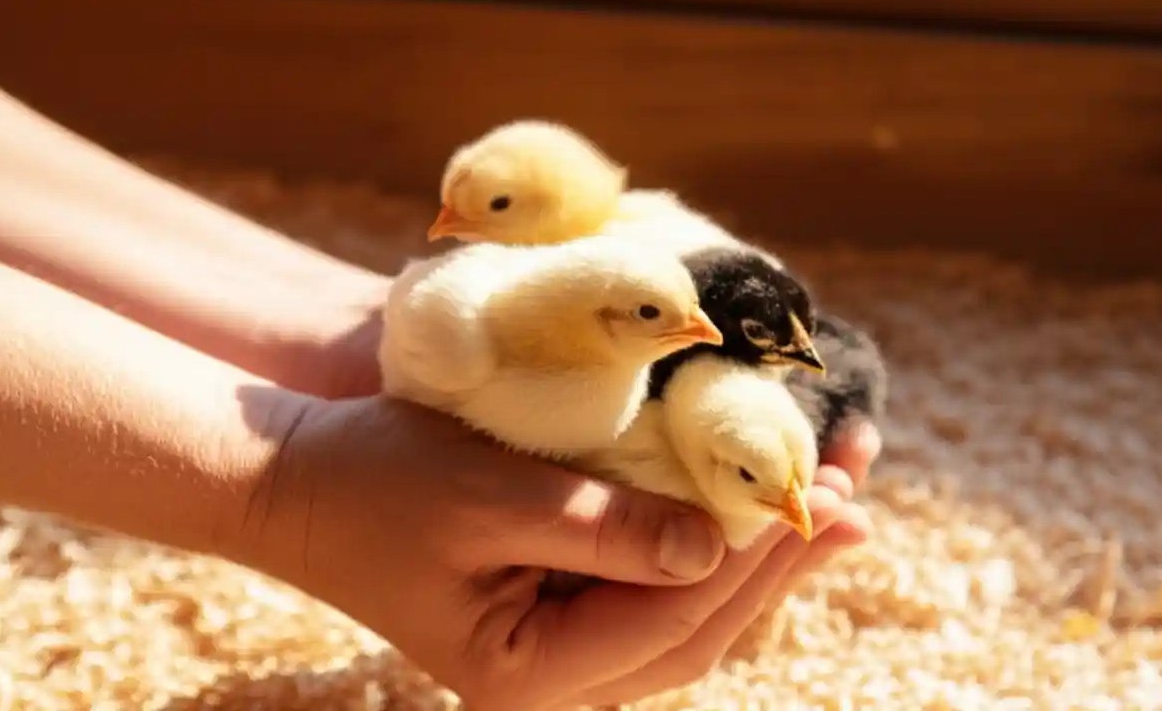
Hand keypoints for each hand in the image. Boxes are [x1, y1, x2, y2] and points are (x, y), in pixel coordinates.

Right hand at [229, 392, 862, 709]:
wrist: (301, 479)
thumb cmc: (377, 481)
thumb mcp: (489, 497)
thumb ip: (605, 530)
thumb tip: (718, 547)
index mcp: (527, 676)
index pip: (672, 619)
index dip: (754, 554)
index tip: (822, 488)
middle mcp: (553, 681)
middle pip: (697, 627)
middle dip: (781, 558)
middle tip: (860, 489)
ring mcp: (560, 646)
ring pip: (689, 611)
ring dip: (761, 551)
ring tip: (837, 494)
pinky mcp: (562, 602)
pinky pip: (659, 584)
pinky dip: (713, 541)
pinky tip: (755, 504)